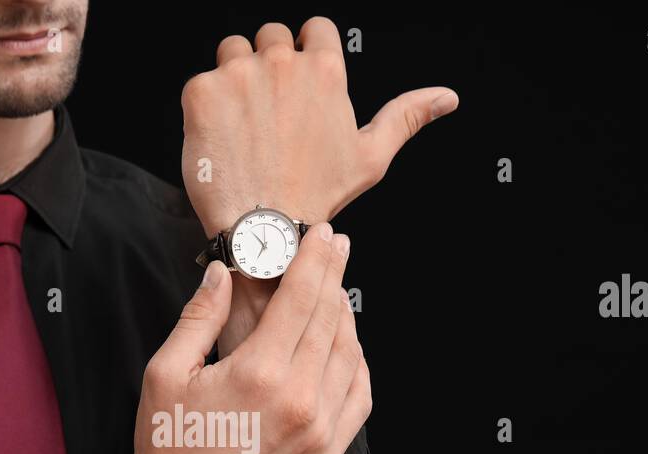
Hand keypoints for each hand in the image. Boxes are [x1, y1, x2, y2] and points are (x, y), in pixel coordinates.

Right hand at [114, 223, 370, 453]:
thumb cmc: (167, 447)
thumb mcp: (166, 373)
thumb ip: (200, 317)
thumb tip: (223, 274)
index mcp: (261, 373)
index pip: (304, 298)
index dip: (318, 260)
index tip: (326, 235)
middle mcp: (301, 400)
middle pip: (333, 320)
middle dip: (335, 278)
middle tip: (337, 249)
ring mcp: (320, 430)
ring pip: (350, 356)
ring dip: (346, 318)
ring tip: (334, 295)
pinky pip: (359, 398)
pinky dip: (357, 365)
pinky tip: (345, 349)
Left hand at [181, 17, 457, 237]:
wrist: (263, 232)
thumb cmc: (317, 197)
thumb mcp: (370, 157)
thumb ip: (406, 116)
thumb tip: (447, 97)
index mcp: (326, 71)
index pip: (314, 28)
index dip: (306, 53)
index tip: (299, 85)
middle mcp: (283, 63)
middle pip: (271, 36)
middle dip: (270, 66)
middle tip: (269, 115)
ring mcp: (239, 74)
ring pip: (233, 50)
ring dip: (235, 78)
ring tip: (244, 126)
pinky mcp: (202, 92)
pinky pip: (200, 81)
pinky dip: (206, 107)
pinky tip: (221, 139)